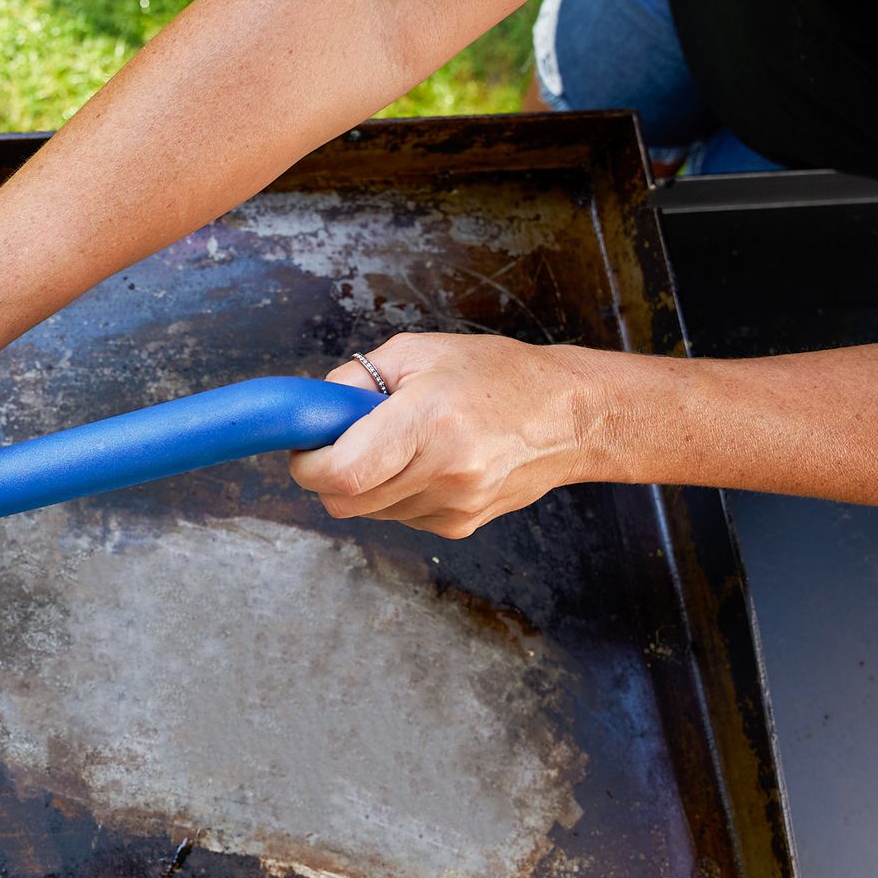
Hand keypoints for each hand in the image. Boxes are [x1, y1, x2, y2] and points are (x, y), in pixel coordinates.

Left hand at [290, 332, 600, 537]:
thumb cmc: (498, 376)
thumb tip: (313, 409)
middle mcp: (443, 471)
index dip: (309, 464)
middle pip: (345, 502)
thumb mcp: (418, 352)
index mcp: (428, 422)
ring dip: (367, 483)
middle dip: (330, 475)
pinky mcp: (460, 525)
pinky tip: (426, 463)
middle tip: (343, 442)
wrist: (569, 417)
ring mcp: (454, 505)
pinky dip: (396, 494)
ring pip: (369, 512)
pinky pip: (400, 517)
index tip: (308, 445)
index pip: (341, 473)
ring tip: (401, 444)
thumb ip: (354, 379)